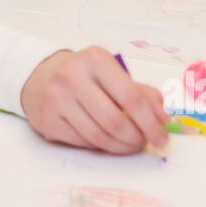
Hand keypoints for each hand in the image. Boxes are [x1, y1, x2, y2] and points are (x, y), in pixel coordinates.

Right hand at [20, 47, 168, 152]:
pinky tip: (105, 140)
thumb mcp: (114, 74)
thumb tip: (165, 119)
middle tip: (144, 143)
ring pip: (98, 136)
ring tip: (129, 145)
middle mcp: (72, 76)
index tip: (162, 138)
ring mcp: (56, 98)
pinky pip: (82, 142)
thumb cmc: (86, 76)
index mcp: (96, 60)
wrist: (40, 76)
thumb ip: (144, 94)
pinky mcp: (47, 119)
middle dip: (136, 139)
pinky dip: (100, 146)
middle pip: (115, 121)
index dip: (151, 123)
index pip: (131, 97)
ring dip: (120, 147)